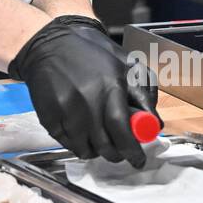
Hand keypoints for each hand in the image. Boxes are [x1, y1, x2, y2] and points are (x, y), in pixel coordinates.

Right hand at [8, 15, 159, 166]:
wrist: (50, 42)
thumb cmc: (91, 52)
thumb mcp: (126, 64)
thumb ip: (144, 93)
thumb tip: (154, 124)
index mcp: (110, 86)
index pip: (122, 130)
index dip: (132, 150)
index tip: (138, 160)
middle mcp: (86, 100)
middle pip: (105, 145)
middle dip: (116, 154)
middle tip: (120, 152)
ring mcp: (65, 110)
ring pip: (85, 149)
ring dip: (96, 151)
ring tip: (99, 140)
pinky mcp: (48, 116)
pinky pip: (66, 143)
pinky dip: (77, 144)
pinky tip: (81, 131)